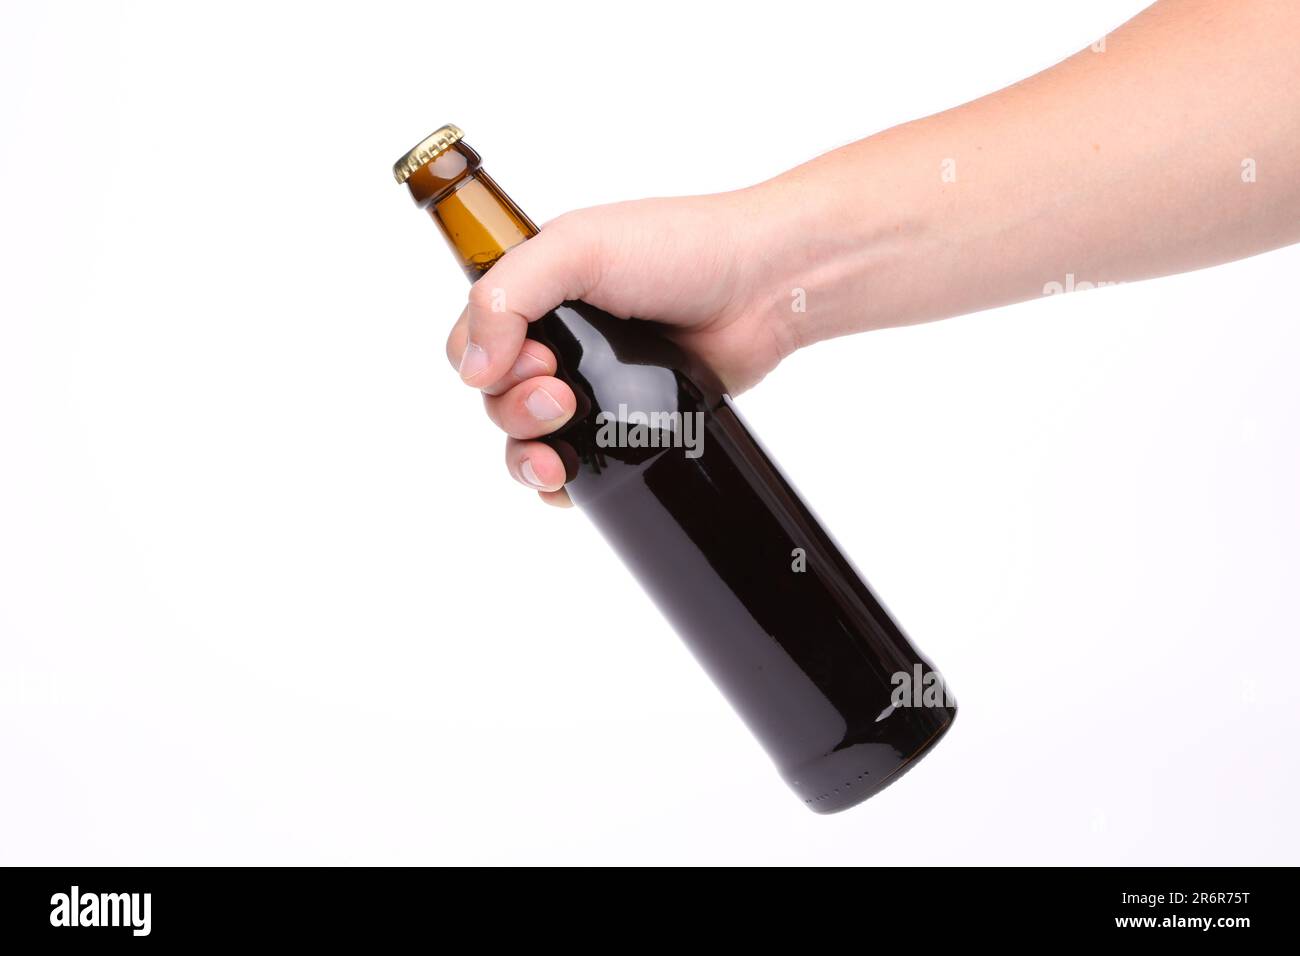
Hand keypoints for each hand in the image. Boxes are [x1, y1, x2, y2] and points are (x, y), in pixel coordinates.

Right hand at [443, 189, 798, 505]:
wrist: (765, 287)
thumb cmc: (677, 249)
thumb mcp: (577, 248)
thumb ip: (508, 295)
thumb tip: (472, 370)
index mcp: (536, 293)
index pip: (471, 343)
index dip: (486, 364)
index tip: (538, 359)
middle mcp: (559, 340)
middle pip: (495, 399)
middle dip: (515, 410)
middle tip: (563, 397)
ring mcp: (594, 386)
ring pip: (527, 440)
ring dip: (527, 454)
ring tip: (562, 451)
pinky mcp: (629, 425)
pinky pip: (576, 469)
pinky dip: (561, 485)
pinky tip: (568, 485)